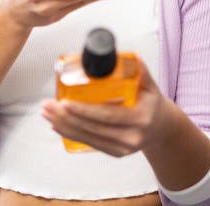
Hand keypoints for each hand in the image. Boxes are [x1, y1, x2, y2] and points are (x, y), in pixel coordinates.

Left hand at [41, 60, 175, 156]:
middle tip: (47, 105)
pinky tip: (57, 125)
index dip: (83, 110)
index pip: (107, 115)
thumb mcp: (150, 85)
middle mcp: (132, 137)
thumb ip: (139, 70)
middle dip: (65, 117)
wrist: (163, 128)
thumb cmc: (152, 103)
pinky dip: (71, 134)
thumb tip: (125, 55)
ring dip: (63, 125)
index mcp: (140, 118)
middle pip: (92, 128)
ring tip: (46, 112)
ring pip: (87, 138)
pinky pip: (90, 144)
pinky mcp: (116, 153)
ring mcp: (123, 148)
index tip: (64, 102)